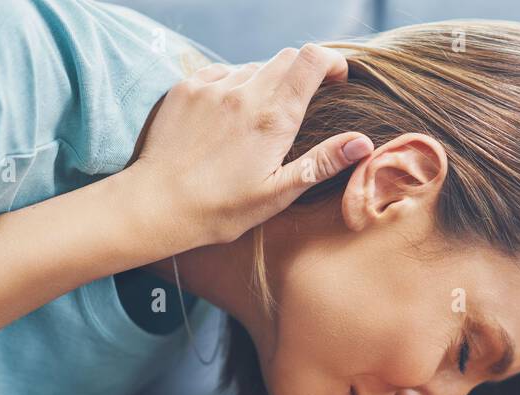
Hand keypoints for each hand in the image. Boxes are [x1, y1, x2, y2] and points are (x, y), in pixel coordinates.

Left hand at [130, 43, 373, 247]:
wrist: (156, 205)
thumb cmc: (220, 209)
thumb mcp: (278, 193)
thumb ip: (321, 163)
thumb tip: (363, 143)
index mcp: (273, 117)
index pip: (312, 60)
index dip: (331, 61)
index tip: (337, 78)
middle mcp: (244, 92)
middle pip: (285, 58)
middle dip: (301, 74)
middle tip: (300, 104)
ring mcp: (212, 87)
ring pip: (252, 68)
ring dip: (264, 85)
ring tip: (256, 123)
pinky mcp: (186, 88)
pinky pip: (220, 74)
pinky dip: (232, 88)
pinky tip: (226, 119)